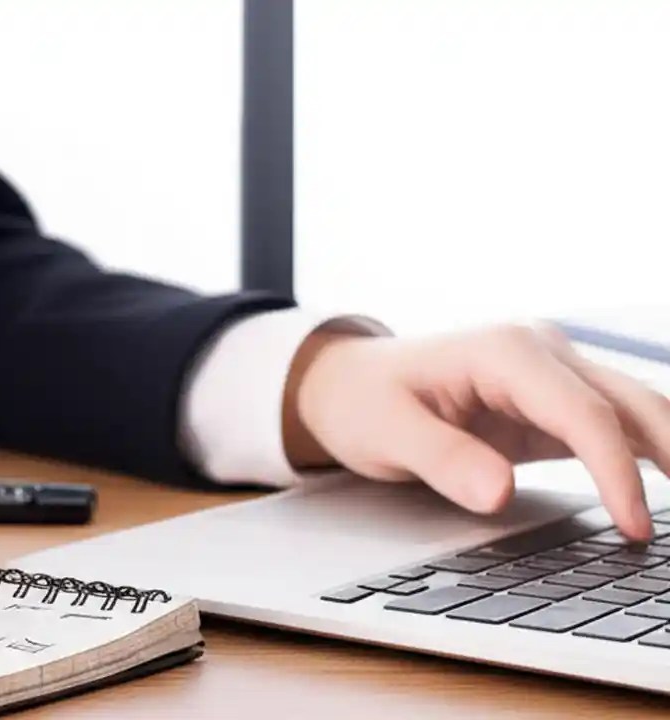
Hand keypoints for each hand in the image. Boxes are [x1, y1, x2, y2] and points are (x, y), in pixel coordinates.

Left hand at [287, 323, 667, 539]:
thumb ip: (442, 459)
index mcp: (505, 353)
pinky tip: (666, 492)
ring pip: (635, 411)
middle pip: (633, 402)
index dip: (616, 473)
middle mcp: (540, 353)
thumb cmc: (362, 401)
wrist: (346, 383)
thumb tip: (498, 492)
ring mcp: (552, 376)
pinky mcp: (551, 404)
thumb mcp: (385, 433)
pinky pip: (613, 428)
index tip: (632, 528)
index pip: (585, 415)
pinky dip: (645, 457)